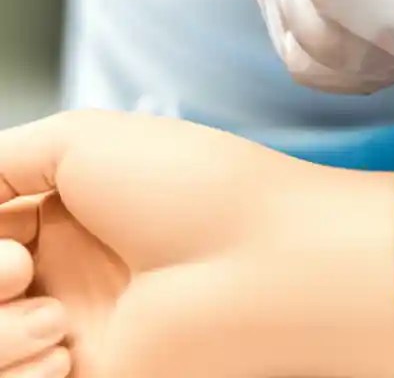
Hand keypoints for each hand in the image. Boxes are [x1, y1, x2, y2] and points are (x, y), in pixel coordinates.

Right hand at [0, 111, 393, 377]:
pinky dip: (15, 371)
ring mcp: (81, 333)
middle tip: (16, 266)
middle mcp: (70, 275)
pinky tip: (63, 350)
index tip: (4, 233)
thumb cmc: (192, 189)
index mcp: (69, 215)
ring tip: (52, 319)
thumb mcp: (81, 140)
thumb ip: (2, 160)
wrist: (266, 263)